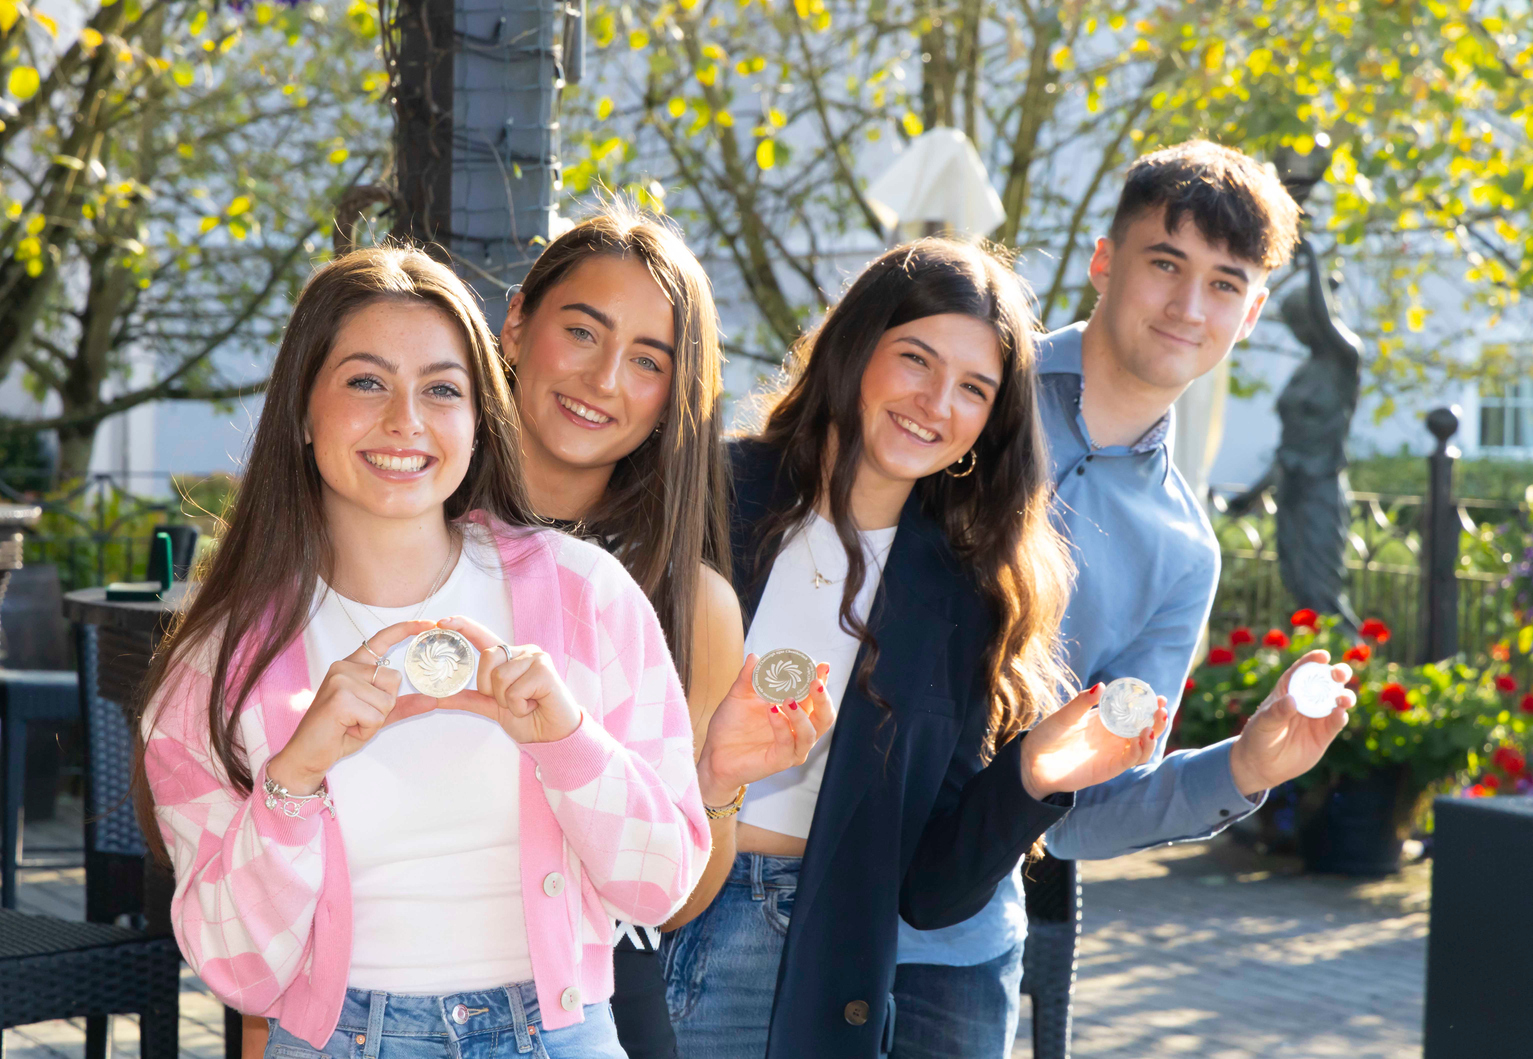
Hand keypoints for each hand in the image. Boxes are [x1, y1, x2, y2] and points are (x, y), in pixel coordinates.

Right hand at [266, 619, 438, 794]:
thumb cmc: (337, 734)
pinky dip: (368, 729)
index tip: (429, 623)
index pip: (381, 640)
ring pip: (387, 700)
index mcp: (351, 666)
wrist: (306, 755)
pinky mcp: (340, 698)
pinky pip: (376, 716)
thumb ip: (401, 705)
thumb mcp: (375, 717)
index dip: (406, 629)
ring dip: (375, 720)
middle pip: (394, 679)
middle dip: (385, 705)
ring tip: (351, 723)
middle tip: (359, 717)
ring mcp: (340, 680)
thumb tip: (432, 699)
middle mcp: (344, 667)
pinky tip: (346, 729)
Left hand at [431, 615, 583, 743]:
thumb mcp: (491, 708)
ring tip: (525, 704)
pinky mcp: (545, 670)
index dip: (461, 625)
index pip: (481, 635)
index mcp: (507, 658)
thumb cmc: (528, 718)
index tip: (441, 622)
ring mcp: (535, 658)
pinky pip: (515, 691)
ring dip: (506, 701)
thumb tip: (435, 698)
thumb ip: (467, 699)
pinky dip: (519, 706)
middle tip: (509, 700)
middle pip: (486, 656)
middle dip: (489, 687)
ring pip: (499, 677)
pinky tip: (534, 706)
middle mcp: (522, 652)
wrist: (553, 736)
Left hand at [695, 655, 834, 805]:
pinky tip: (772, 710)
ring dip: (801, 713)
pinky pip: (787, 743)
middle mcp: (799, 731)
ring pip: (811, 732)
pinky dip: (782, 725)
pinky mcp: (780, 761)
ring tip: (788, 698)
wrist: (714, 753)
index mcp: (795, 713)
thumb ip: (748, 677)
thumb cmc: (731, 726)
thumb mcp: (739, 696)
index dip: (821, 680)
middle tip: (814, 681)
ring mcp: (792, 748)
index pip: (816, 697)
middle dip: (823, 698)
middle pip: (824, 716)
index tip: (820, 664)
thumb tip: (755, 657)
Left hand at [1019, 684, 1167, 800]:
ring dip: (1152, 737)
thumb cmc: (1047, 736)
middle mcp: (1113, 737)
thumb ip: (1083, 702)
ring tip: (1151, 726)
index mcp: (1105, 721)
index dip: (1148, 705)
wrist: (1032, 761)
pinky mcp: (1109, 768)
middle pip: (1144, 729)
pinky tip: (1142, 740)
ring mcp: (1113, 753)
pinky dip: (1139, 751)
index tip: (1158, 696)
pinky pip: (1130, 760)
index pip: (1134, 712)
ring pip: (1143, 747)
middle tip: (1162, 709)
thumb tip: (1102, 686)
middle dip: (1157, 720)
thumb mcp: (1066, 715)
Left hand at [1228, 650, 1355, 796]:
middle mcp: (1307, 699)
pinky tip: (1340, 714)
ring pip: (1337, 699)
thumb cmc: (1257, 738)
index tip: (1323, 656)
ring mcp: (1318, 715)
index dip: (1313, 660)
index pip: (1302, 670)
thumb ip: (1276, 712)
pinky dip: (1341, 716)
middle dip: (1336, 673)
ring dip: (1344, 695)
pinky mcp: (1325, 733)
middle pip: (1326, 681)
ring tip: (1343, 699)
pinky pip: (1337, 721)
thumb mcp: (1262, 724)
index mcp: (1288, 689)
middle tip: (1338, 674)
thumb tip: (1292, 700)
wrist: (1262, 766)